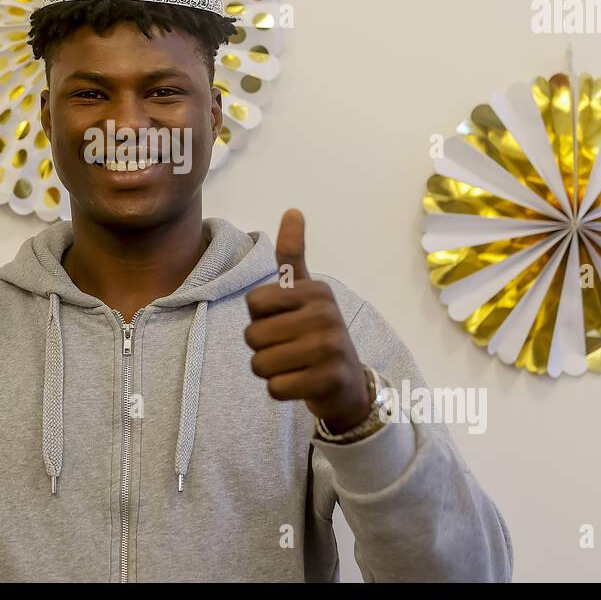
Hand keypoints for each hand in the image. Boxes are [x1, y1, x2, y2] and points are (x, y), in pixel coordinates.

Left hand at [244, 209, 370, 434]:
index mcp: (316, 290)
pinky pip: (276, 387)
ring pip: (260, 364)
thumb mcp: (306, 292)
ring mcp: (330, 348)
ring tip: (294, 365)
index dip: (259, 317)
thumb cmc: (316, 333)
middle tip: (289, 348)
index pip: (253, 303)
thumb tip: (293, 210)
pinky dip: (281, 389)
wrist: (348, 384)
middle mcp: (326, 314)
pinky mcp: (328, 380)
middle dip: (262, 348)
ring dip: (269, 370)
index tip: (284, 320)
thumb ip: (293, 255)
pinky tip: (300, 382)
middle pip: (252, 336)